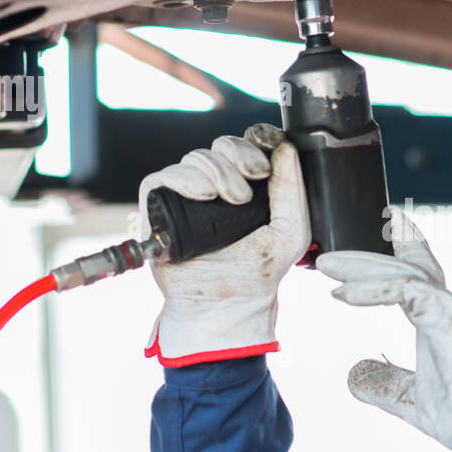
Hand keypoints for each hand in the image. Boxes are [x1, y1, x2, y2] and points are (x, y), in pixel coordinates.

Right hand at [137, 123, 310, 365]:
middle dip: (237, 160)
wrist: (224, 306)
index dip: (253, 147)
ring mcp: (187, 195)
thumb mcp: (291, 231)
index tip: (263, 169)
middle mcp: (216, 186)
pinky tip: (202, 196)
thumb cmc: (258, 272)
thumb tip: (284, 148)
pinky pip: (164, 175)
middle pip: (221, 146)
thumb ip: (293, 189)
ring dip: (215, 172)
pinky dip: (183, 178)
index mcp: (247, 186)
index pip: (247, 146)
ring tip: (225, 200)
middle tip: (246, 193)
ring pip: (195, 157)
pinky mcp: (159, 208)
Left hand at [315, 207, 451, 451]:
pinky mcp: (449, 321)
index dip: (403, 252)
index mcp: (447, 326)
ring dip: (365, 269)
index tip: (383, 232)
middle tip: (328, 260)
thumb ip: (385, 385)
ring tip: (328, 267)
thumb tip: (354, 374)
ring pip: (408, 275)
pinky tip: (344, 294)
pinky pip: (409, 292)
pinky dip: (374, 289)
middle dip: (368, 261)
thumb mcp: (412, 402)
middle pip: (409, 270)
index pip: (423, 278)